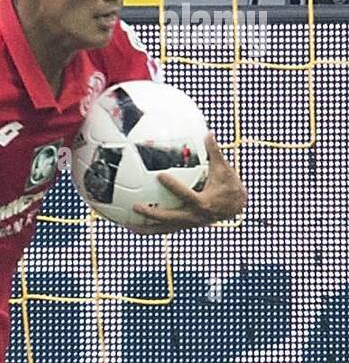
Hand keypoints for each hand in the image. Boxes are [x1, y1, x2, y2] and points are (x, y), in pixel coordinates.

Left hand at [132, 134, 246, 233]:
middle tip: (135, 205)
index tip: (159, 175)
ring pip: (163, 228)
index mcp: (203, 203)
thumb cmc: (229, 185)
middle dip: (152, 213)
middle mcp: (193, 217)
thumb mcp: (224, 170)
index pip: (186, 195)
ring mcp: (187, 224)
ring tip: (126, 224)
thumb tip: (208, 133)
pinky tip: (132, 226)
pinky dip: (148, 229)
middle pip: (170, 218)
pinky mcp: (182, 227)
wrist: (235, 207)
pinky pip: (162, 229)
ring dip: (145, 227)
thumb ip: (214, 153)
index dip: (173, 186)